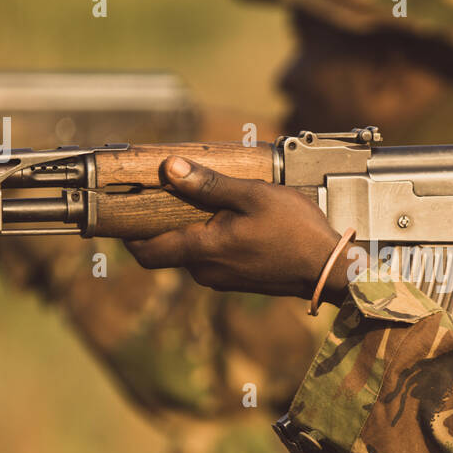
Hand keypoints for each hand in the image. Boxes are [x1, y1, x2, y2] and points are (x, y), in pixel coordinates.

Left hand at [123, 157, 348, 301]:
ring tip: (209, 202)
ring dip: (191, 231)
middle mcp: (206, 271)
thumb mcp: (254, 196)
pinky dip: (210, 240)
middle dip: (164, 224)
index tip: (122, 215)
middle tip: (171, 193)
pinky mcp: (237, 282)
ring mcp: (222, 280)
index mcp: (204, 250)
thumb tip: (170, 169)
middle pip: (168, 250)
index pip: (148, 252)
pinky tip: (231, 220)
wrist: (329, 270)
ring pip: (191, 254)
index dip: (128, 236)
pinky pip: (211, 259)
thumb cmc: (297, 232)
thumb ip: (210, 184)